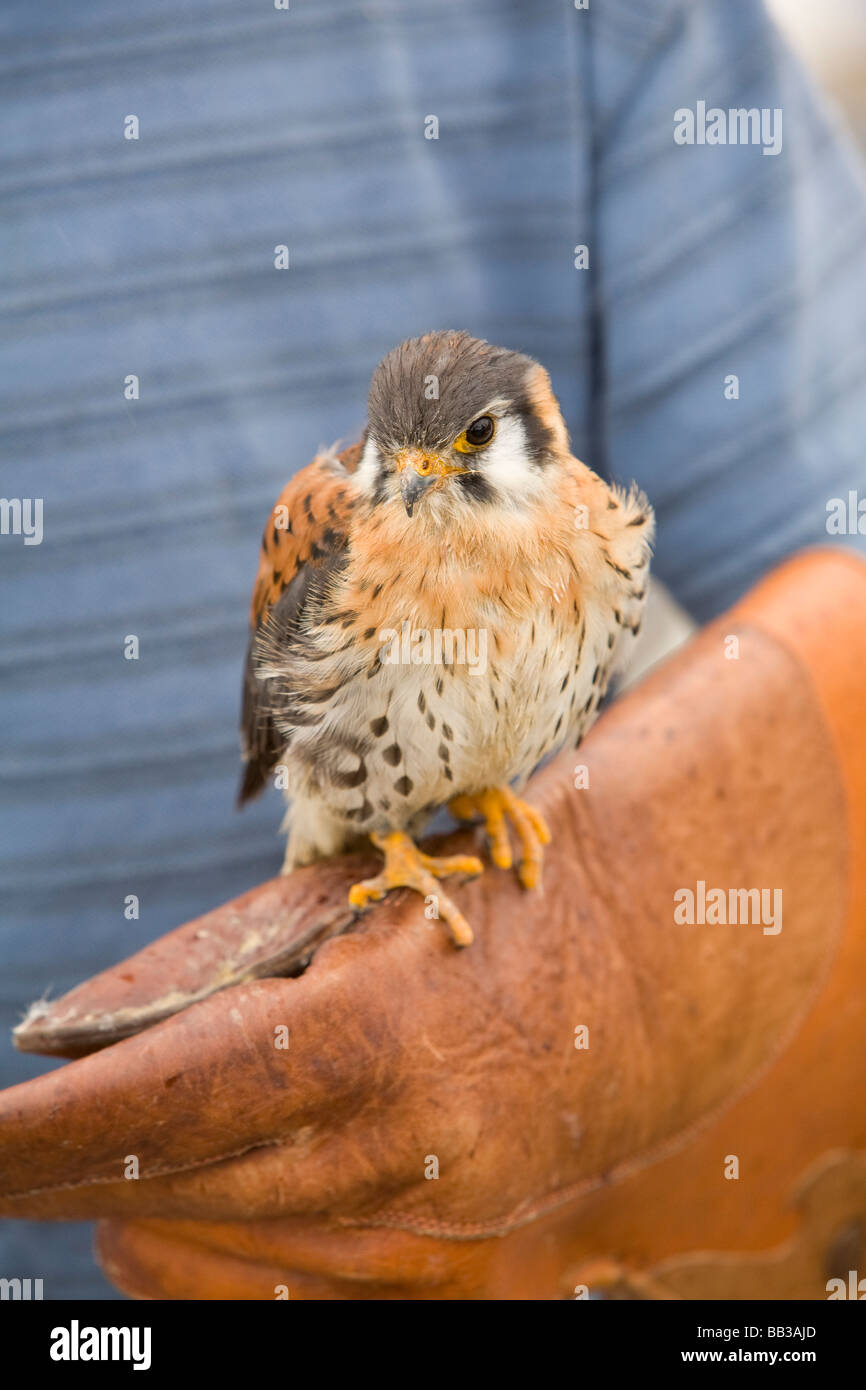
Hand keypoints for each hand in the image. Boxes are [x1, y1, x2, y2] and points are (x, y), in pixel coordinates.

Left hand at [1, 552, 863, 1299]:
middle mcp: (403, 1162)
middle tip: (8, 1148)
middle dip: (65, 1176)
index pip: (159, 1112)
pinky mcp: (451, 1272)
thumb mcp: (351, 904)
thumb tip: (78, 1041)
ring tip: (81, 1170)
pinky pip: (285, 1291)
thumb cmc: (489, 904)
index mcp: (378, 1042)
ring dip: (130, 1215)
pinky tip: (168, 1217)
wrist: (649, 973)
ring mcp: (432, 1236)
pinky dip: (207, 1251)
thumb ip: (217, 977)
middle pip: (167, 1202)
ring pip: (215, 1258)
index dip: (39, 1137)